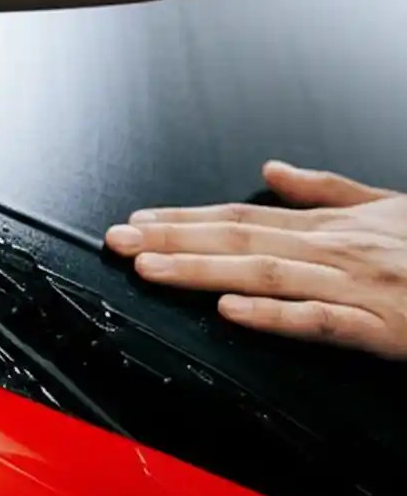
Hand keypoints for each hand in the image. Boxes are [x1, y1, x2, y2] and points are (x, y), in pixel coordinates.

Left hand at [105, 161, 406, 358]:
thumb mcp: (389, 206)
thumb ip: (327, 190)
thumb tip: (272, 169)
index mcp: (332, 225)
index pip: (241, 217)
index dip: (184, 218)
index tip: (135, 220)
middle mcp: (335, 249)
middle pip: (239, 239)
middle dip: (171, 238)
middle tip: (116, 240)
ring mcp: (356, 285)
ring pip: (264, 274)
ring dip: (201, 270)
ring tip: (149, 267)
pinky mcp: (381, 327)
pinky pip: (319, 321)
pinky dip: (273, 316)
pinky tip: (230, 313)